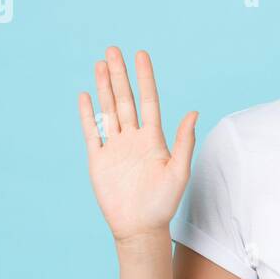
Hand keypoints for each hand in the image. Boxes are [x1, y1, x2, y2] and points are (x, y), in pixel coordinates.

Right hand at [77, 47, 197, 244]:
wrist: (140, 228)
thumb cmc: (163, 203)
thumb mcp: (178, 171)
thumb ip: (184, 141)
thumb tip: (194, 113)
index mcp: (153, 139)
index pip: (148, 100)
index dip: (144, 78)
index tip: (141, 55)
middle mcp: (133, 138)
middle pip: (125, 99)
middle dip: (119, 75)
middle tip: (113, 50)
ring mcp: (115, 147)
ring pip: (108, 110)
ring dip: (103, 87)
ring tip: (99, 63)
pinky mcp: (98, 160)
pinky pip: (92, 132)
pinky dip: (88, 114)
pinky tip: (85, 95)